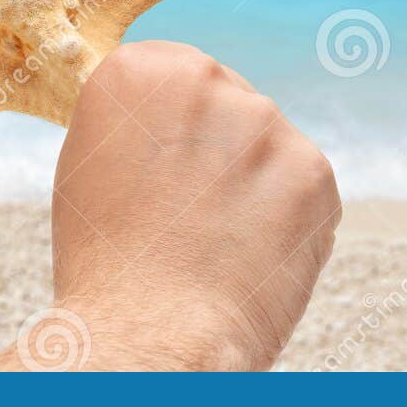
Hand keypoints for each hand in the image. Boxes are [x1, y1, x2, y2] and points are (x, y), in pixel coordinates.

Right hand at [3, 40, 340, 370]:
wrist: (149, 337)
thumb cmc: (106, 265)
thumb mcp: (94, 164)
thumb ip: (139, 121)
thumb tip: (170, 118)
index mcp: (140, 69)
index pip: (173, 72)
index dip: (173, 127)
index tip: (165, 167)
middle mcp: (205, 77)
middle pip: (226, 100)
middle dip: (220, 149)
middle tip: (193, 214)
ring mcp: (265, 121)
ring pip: (267, 146)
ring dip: (254, 184)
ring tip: (220, 244)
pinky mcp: (312, 168)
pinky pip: (304, 188)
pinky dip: (289, 221)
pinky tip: (255, 257)